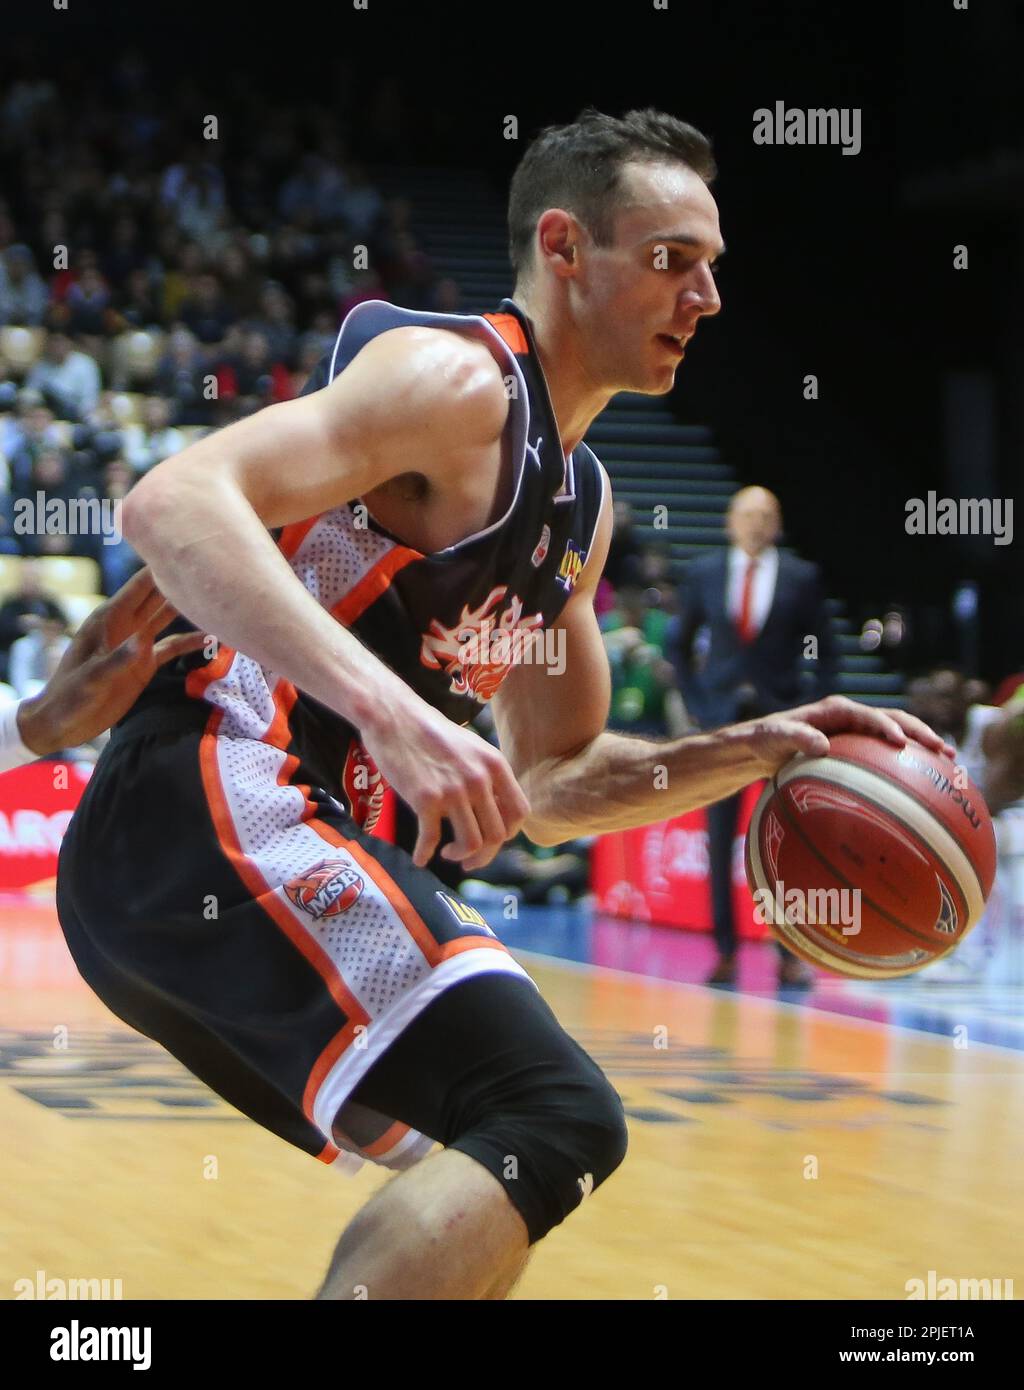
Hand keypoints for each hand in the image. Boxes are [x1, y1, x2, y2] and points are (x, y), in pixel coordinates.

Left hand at [16, 567, 207, 755]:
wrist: (63, 722)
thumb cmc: (69, 697)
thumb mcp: (91, 680)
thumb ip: (118, 660)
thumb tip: (144, 641)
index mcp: (109, 619)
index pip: (140, 586)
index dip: (162, 567)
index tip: (189, 550)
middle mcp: (126, 624)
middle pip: (158, 595)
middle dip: (181, 581)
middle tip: (215, 566)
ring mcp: (136, 643)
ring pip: (167, 617)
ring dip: (189, 607)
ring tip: (219, 595)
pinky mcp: (144, 663)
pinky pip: (172, 647)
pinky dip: (190, 641)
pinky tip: (212, 637)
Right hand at [361, 696, 530, 871]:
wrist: (394, 716)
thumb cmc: (430, 734)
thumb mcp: (471, 748)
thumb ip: (486, 776)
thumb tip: (494, 812)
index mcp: (495, 765)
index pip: (519, 812)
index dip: (507, 833)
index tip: (491, 839)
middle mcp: (479, 779)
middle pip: (497, 835)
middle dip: (485, 855)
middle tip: (469, 860)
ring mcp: (453, 790)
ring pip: (472, 843)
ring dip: (461, 856)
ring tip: (448, 853)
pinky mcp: (425, 799)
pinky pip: (430, 839)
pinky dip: (424, 854)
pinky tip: (420, 858)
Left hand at [736, 694, 956, 778]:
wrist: (761, 746)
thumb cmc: (765, 741)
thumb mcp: (773, 738)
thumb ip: (794, 738)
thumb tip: (821, 745)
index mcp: (834, 710)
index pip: (867, 715)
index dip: (886, 727)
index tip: (902, 744)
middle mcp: (850, 717)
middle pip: (894, 719)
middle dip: (920, 733)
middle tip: (943, 751)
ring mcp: (857, 731)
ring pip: (898, 733)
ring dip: (923, 745)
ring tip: (949, 762)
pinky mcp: (858, 746)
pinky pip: (887, 752)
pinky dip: (908, 762)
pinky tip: (925, 783)